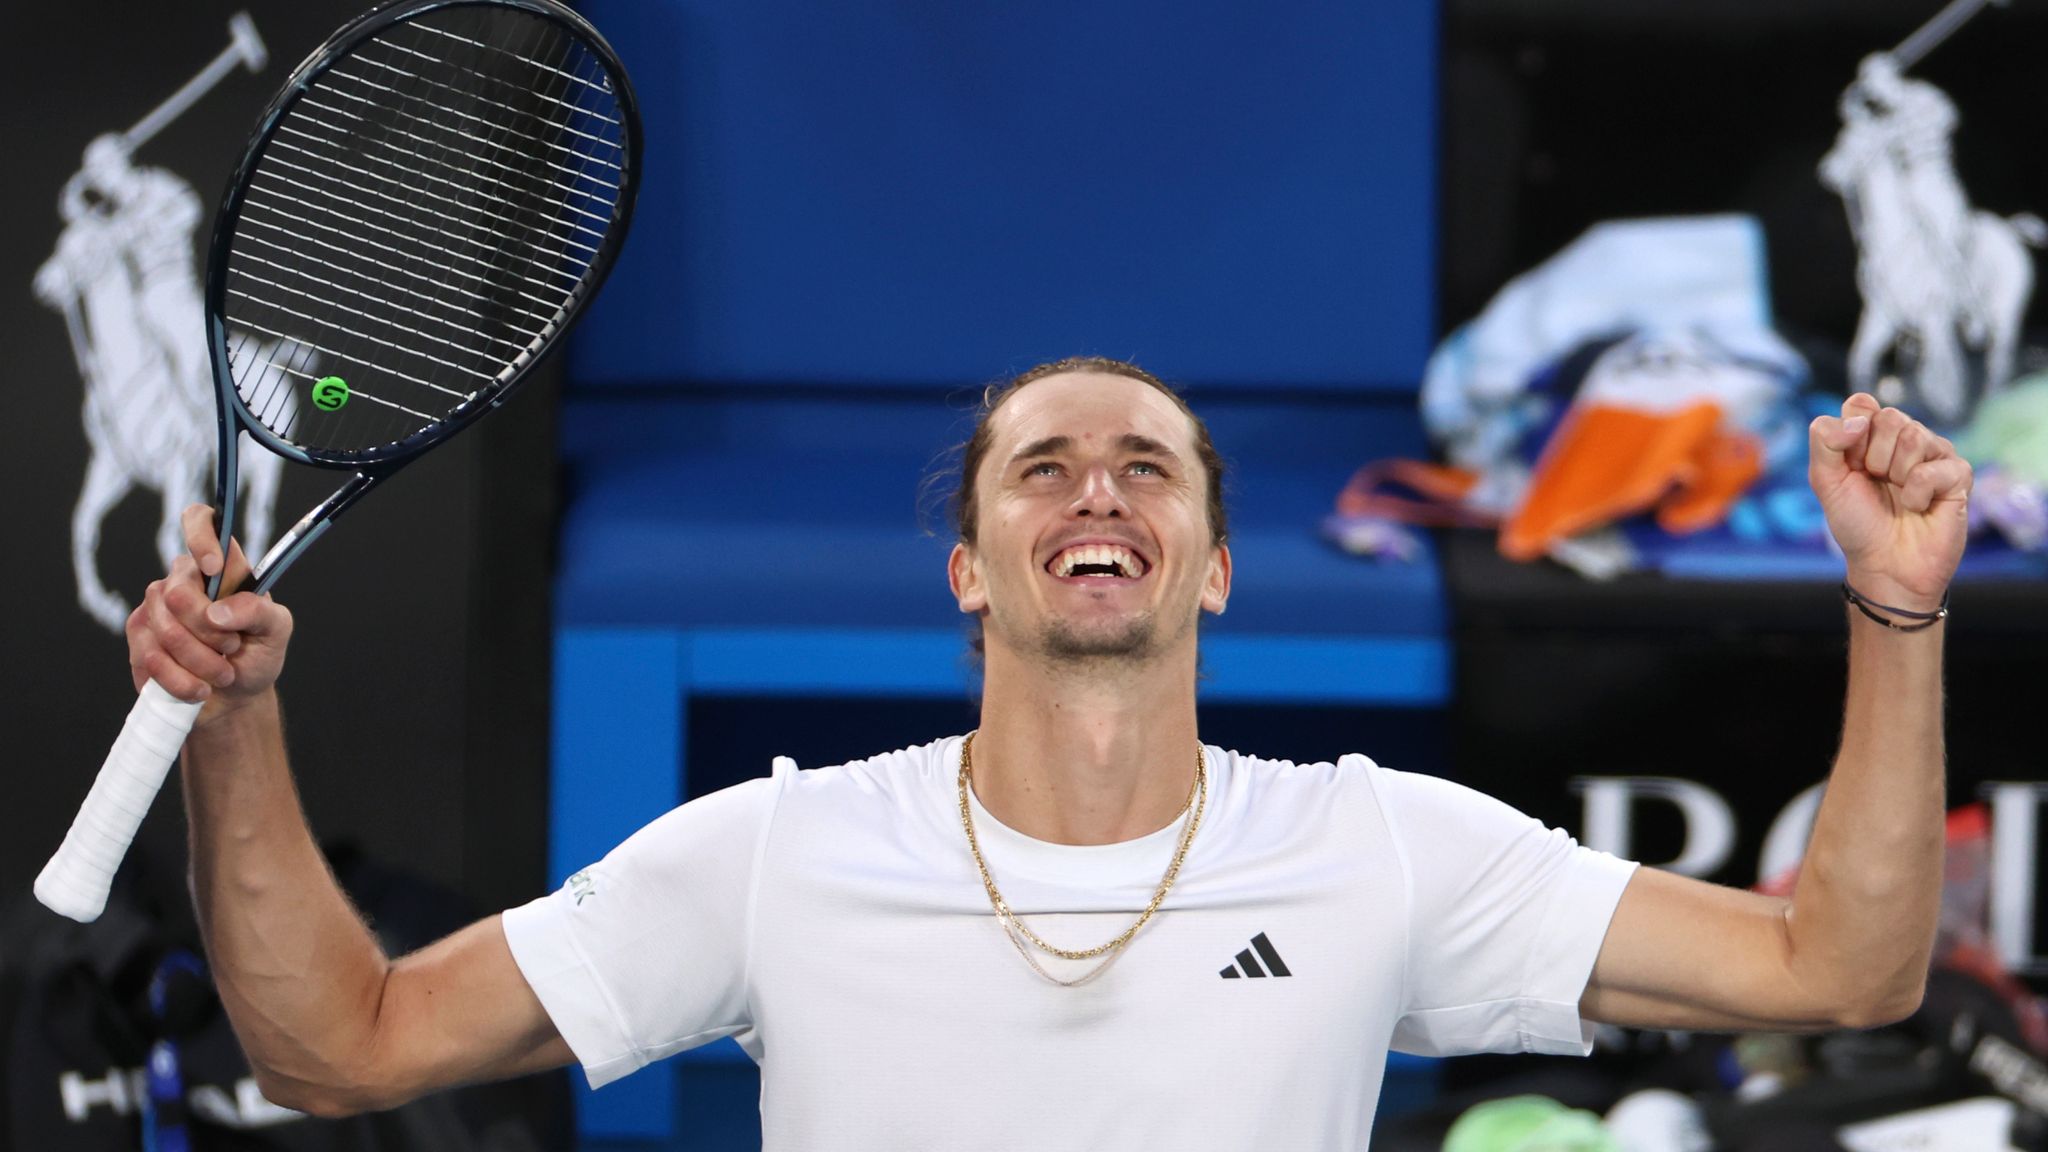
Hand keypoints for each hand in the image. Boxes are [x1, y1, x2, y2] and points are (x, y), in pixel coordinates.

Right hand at [126, 503, 293, 718]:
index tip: (215, 568)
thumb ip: (259, 611)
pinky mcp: (139, 639)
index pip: (200, 521)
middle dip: (210, 632)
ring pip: (165, 629)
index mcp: (221, 566)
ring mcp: (156, 608)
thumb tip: (218, 611)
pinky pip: (151, 657)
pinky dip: (181, 679)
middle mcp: (184, 579)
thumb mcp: (276, 631)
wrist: (234, 698)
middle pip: (178, 592)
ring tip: (222, 672)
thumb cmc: (256, 655)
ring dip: (200, 661)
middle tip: (232, 647)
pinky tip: (198, 687)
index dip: (201, 537)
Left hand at [1808, 394, 1971, 613]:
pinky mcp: (1958, 475)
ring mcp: (1935, 454)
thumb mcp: (1825, 480)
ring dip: (1896, 475)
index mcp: (1872, 435)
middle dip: (1873, 458)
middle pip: (1889, 417)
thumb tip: (1857, 420)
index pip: (1862, 403)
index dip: (1851, 435)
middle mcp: (1905, 438)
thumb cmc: (1856, 522)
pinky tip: (1919, 507)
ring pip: (1914, 436)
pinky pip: (1933, 469)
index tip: (1851, 466)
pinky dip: (1917, 494)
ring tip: (1899, 497)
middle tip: (1877, 484)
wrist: (1884, 565)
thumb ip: (1825, 441)